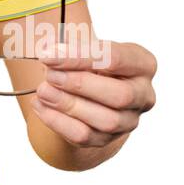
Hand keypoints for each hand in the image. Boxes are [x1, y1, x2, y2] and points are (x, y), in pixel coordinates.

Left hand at [30, 40, 156, 147]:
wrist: (86, 91)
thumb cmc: (87, 63)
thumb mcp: (82, 46)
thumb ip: (69, 46)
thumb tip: (49, 51)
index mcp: (142, 64)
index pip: (115, 58)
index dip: (79, 56)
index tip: (48, 54)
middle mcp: (143, 95)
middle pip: (120, 95)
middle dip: (80, 85)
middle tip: (50, 75)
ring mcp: (129, 120)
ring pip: (106, 120)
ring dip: (68, 105)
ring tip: (42, 91)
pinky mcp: (109, 139)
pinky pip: (85, 136)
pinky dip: (58, 121)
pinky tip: (40, 105)